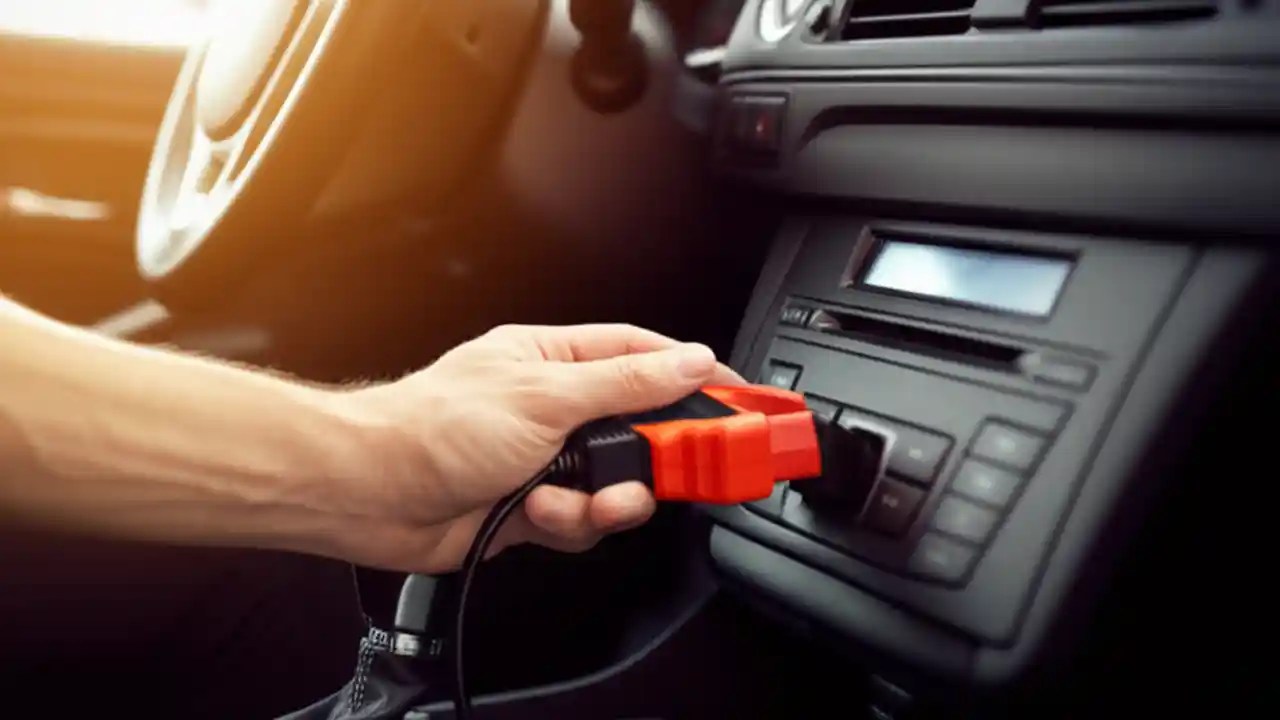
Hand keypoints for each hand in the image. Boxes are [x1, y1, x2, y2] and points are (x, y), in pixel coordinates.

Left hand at [320, 324, 742, 572]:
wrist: (372, 494)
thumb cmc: (434, 427)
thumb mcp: (547, 396)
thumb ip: (626, 384)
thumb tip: (689, 363)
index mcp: (553, 360)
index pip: (642, 357)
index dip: (692, 374)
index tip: (735, 395)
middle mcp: (552, 407)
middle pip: (637, 428)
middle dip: (652, 456)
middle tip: (673, 471)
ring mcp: (542, 460)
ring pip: (614, 483)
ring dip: (605, 499)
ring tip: (580, 500)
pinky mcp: (531, 509)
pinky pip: (581, 521)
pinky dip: (569, 523)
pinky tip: (539, 514)